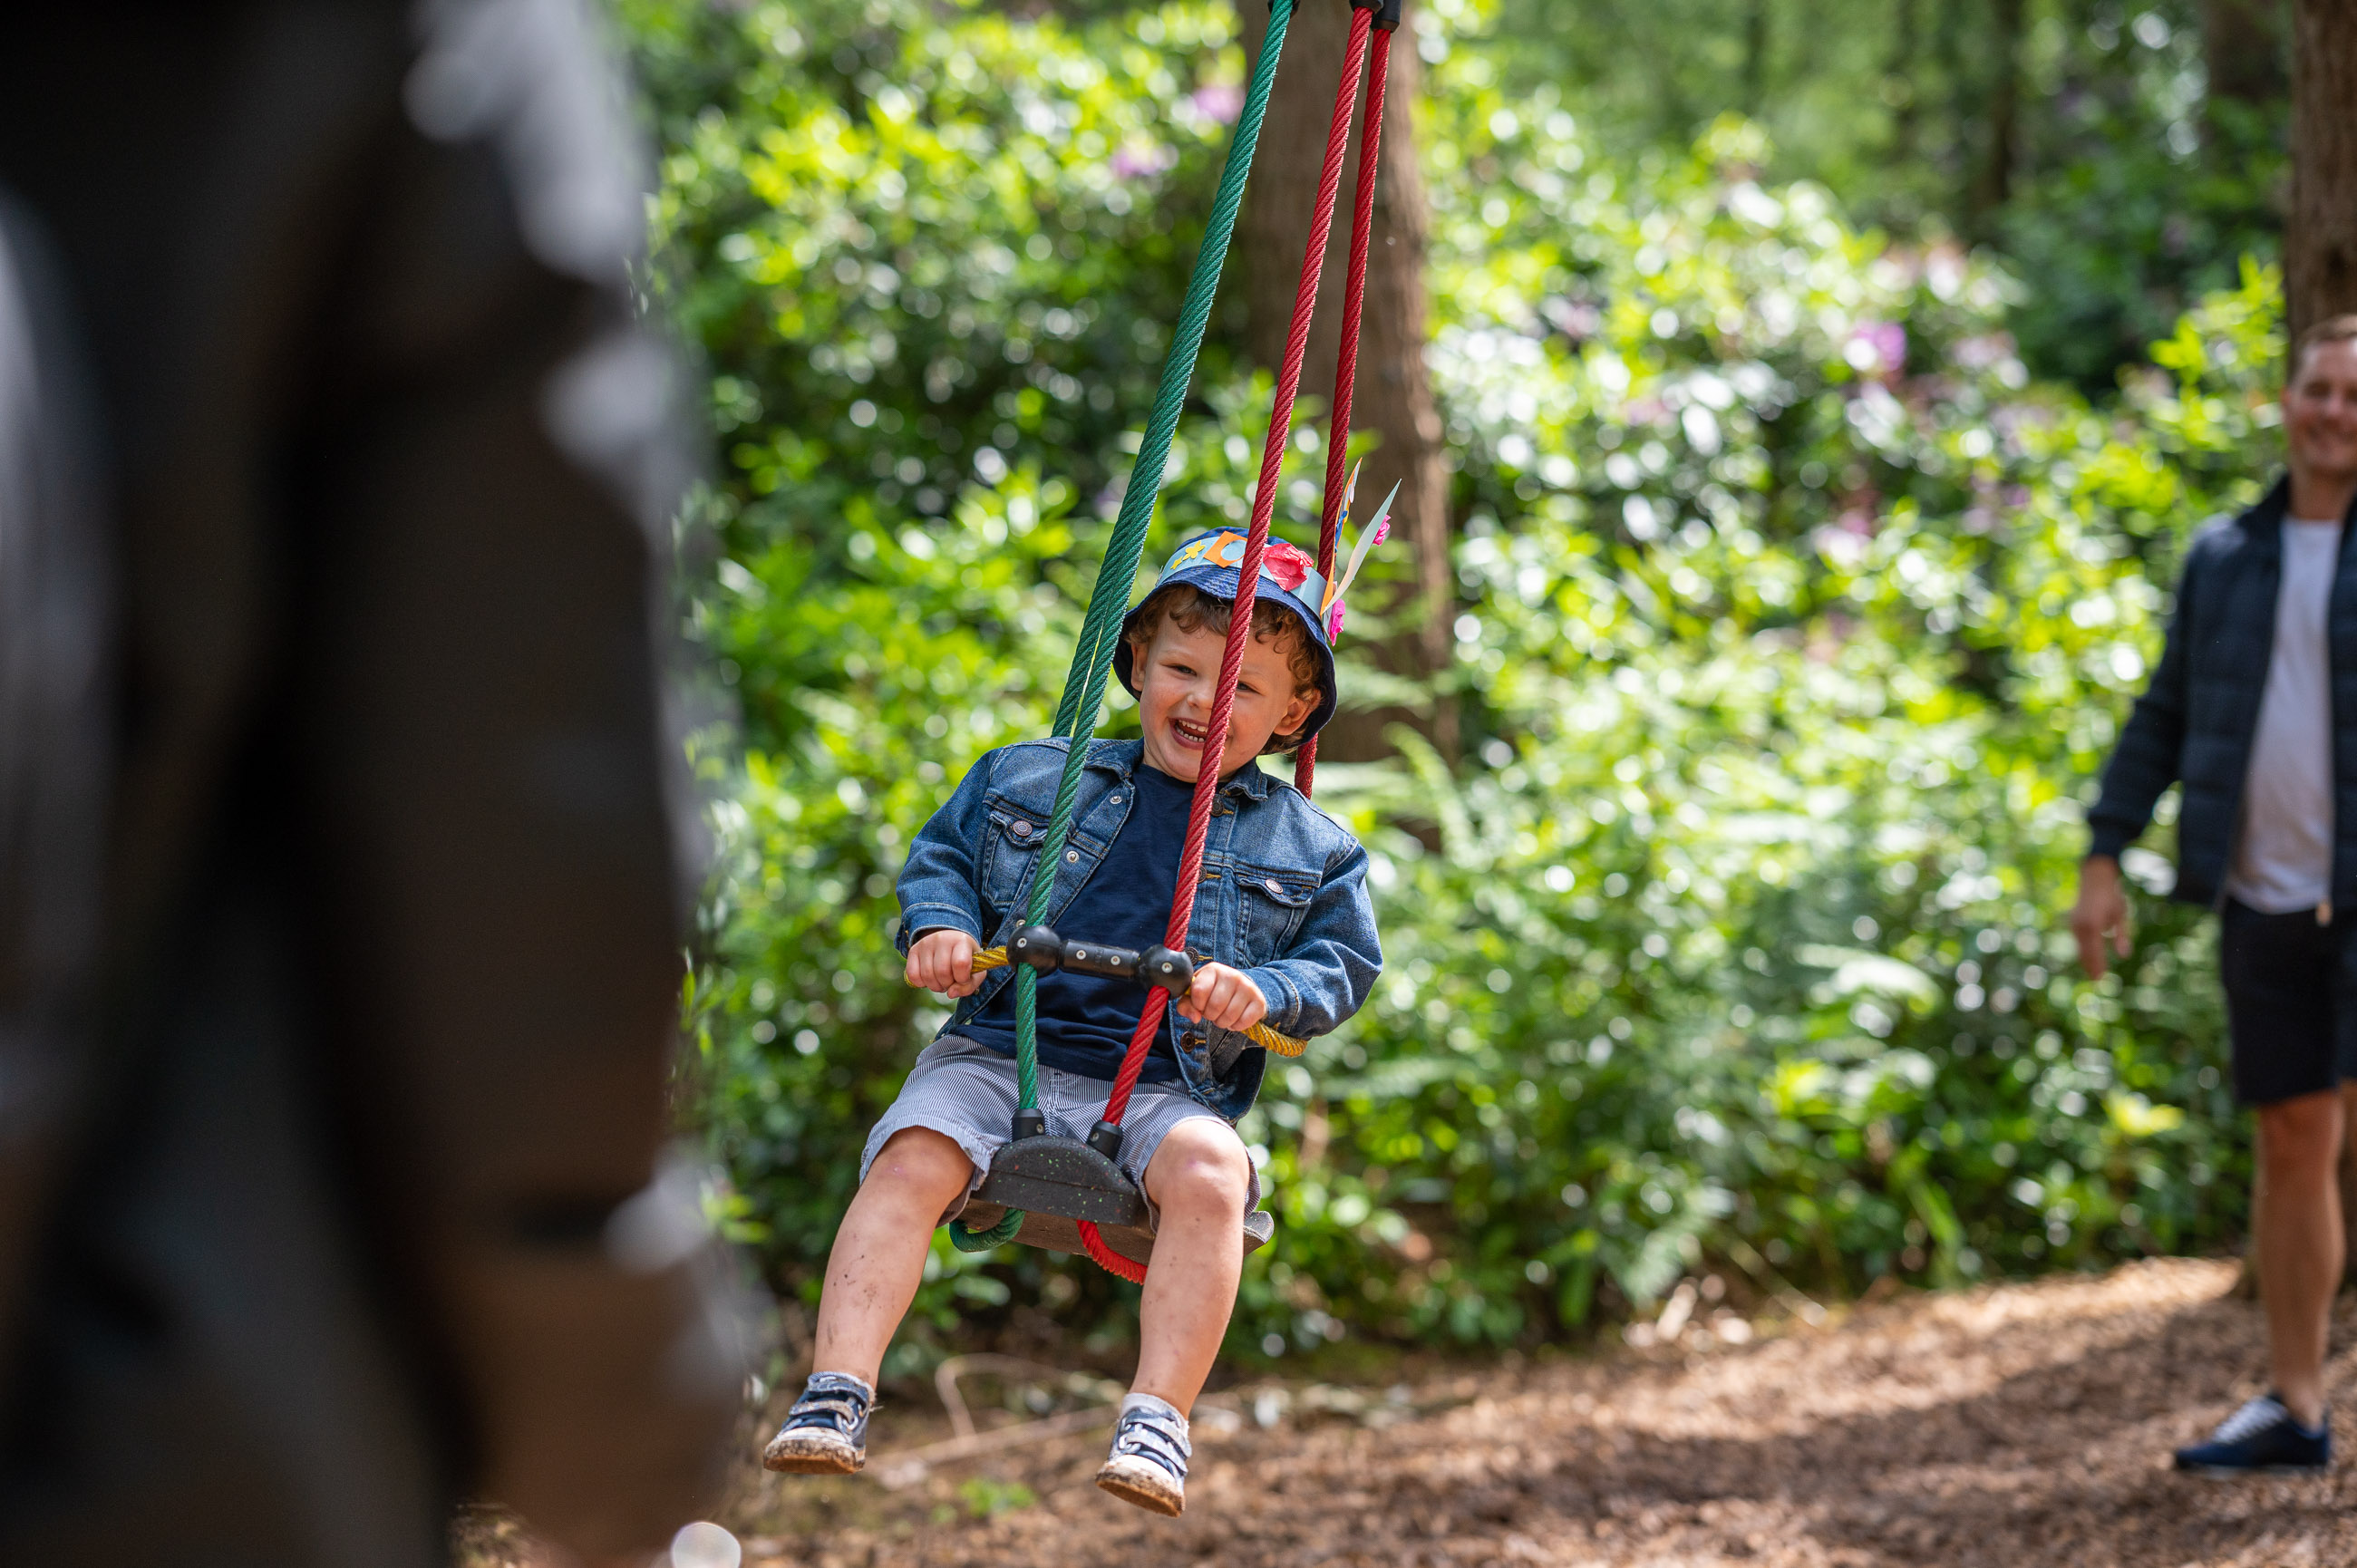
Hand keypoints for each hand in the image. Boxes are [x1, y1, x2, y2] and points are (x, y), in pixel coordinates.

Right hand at [906, 929, 981, 997]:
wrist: (950, 940)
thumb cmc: (966, 958)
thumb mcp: (976, 971)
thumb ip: (969, 986)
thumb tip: (950, 994)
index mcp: (962, 941)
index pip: (960, 963)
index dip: (962, 978)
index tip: (963, 979)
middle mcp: (942, 939)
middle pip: (942, 972)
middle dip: (948, 984)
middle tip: (951, 982)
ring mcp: (925, 943)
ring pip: (927, 975)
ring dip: (936, 986)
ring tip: (942, 981)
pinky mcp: (913, 950)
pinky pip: (913, 975)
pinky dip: (921, 984)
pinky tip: (929, 979)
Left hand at [1176, 961, 1266, 1031]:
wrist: (1241, 988)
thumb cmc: (1214, 991)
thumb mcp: (1196, 994)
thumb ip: (1186, 1005)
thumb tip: (1194, 1017)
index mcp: (1213, 970)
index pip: (1199, 991)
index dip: (1197, 1004)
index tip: (1201, 1004)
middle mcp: (1232, 975)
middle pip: (1215, 1006)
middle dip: (1210, 1015)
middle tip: (1213, 1012)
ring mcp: (1247, 988)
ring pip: (1229, 1016)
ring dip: (1222, 1022)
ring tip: (1223, 1015)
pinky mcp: (1259, 1001)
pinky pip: (1243, 1022)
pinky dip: (1236, 1026)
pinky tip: (1235, 1019)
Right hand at [2070, 855, 2132, 979]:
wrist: (2094, 879)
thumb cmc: (2112, 896)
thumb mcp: (2121, 915)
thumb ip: (2122, 936)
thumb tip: (2125, 956)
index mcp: (2093, 925)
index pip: (2095, 951)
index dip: (2098, 966)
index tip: (2102, 979)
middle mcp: (2080, 926)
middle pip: (2084, 952)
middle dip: (2091, 967)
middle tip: (2098, 983)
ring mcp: (2075, 924)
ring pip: (2080, 948)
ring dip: (2086, 961)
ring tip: (2094, 974)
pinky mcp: (2073, 923)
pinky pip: (2079, 942)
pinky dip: (2084, 952)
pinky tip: (2089, 959)